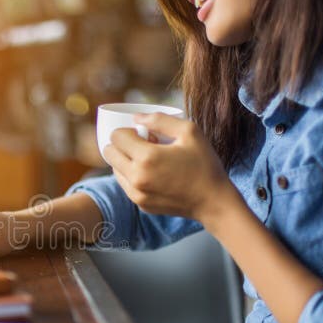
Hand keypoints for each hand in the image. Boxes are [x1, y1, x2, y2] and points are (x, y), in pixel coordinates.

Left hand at [102, 113, 233, 223]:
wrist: (213, 201)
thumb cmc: (204, 164)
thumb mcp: (189, 132)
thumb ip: (160, 120)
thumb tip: (136, 118)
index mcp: (147, 157)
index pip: (116, 136)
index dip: (128, 130)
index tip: (144, 134)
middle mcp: (136, 177)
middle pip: (109, 153)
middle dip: (122, 144)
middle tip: (144, 145)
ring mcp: (136, 193)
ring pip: (114, 169)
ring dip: (126, 161)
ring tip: (151, 160)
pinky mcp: (140, 204)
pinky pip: (125, 184)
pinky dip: (133, 176)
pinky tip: (154, 174)